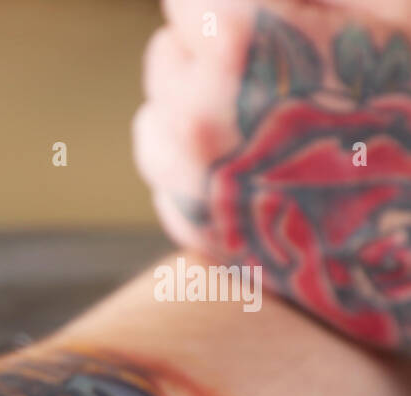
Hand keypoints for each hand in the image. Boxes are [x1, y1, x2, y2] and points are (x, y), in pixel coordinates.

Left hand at [134, 0, 410, 348]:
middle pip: (165, 54)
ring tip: (264, 119)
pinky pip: (165, 172)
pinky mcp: (192, 225)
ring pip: (155, 114)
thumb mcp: (394, 19)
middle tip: (279, 73)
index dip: (230, 6)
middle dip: (208, 53)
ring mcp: (189, 177)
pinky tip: (255, 162)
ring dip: (193, 107)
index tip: (267, 22)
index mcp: (243, 46)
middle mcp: (198, 112)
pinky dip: (193, 161)